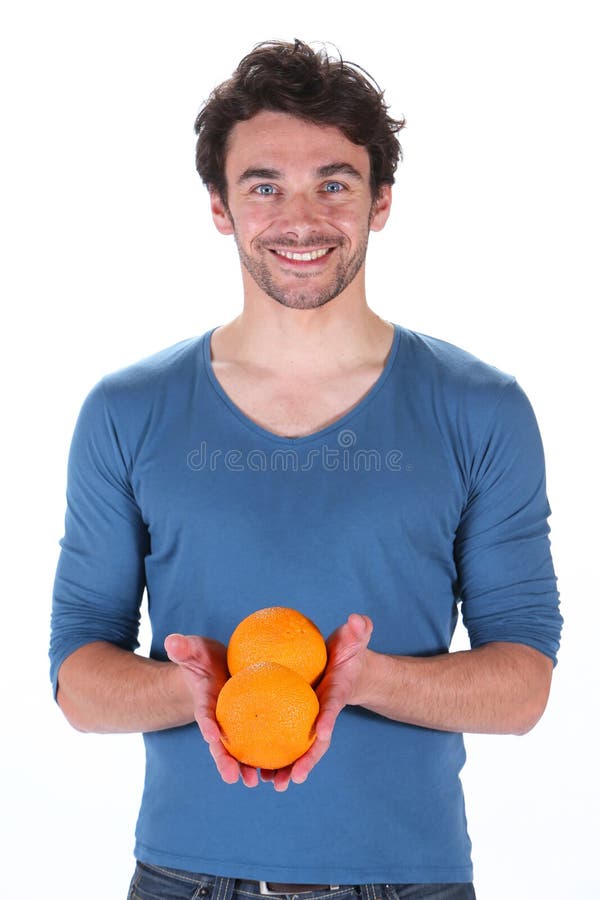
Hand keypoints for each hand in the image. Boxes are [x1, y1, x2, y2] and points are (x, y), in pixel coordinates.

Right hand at [164, 633, 260, 787]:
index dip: (206, 724)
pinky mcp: (248, 724)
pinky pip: (258, 741)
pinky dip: (265, 755)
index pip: (204, 714)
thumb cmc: (202, 660)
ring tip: (255, 782)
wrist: (213, 669)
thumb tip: (171, 640)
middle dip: (224, 760)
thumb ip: (183, 648)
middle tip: (232, 778)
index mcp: (205, 702)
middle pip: (220, 742)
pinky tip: (278, 769)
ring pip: (238, 749)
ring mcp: (232, 724)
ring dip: (244, 767)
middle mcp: (218, 719)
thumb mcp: (193, 651)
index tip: (210, 735)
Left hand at [263, 613, 372, 791]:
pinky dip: (276, 754)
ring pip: (300, 748)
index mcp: (336, 695)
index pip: (332, 707)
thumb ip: (358, 630)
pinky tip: (258, 768)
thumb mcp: (354, 639)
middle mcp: (323, 713)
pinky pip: (285, 738)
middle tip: (292, 779)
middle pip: (316, 741)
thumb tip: (359, 620)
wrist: (347, 667)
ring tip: (273, 784)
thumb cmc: (349, 652)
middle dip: (306, 761)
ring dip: (289, 767)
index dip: (328, 719)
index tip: (322, 732)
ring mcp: (310, 720)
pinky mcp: (298, 720)